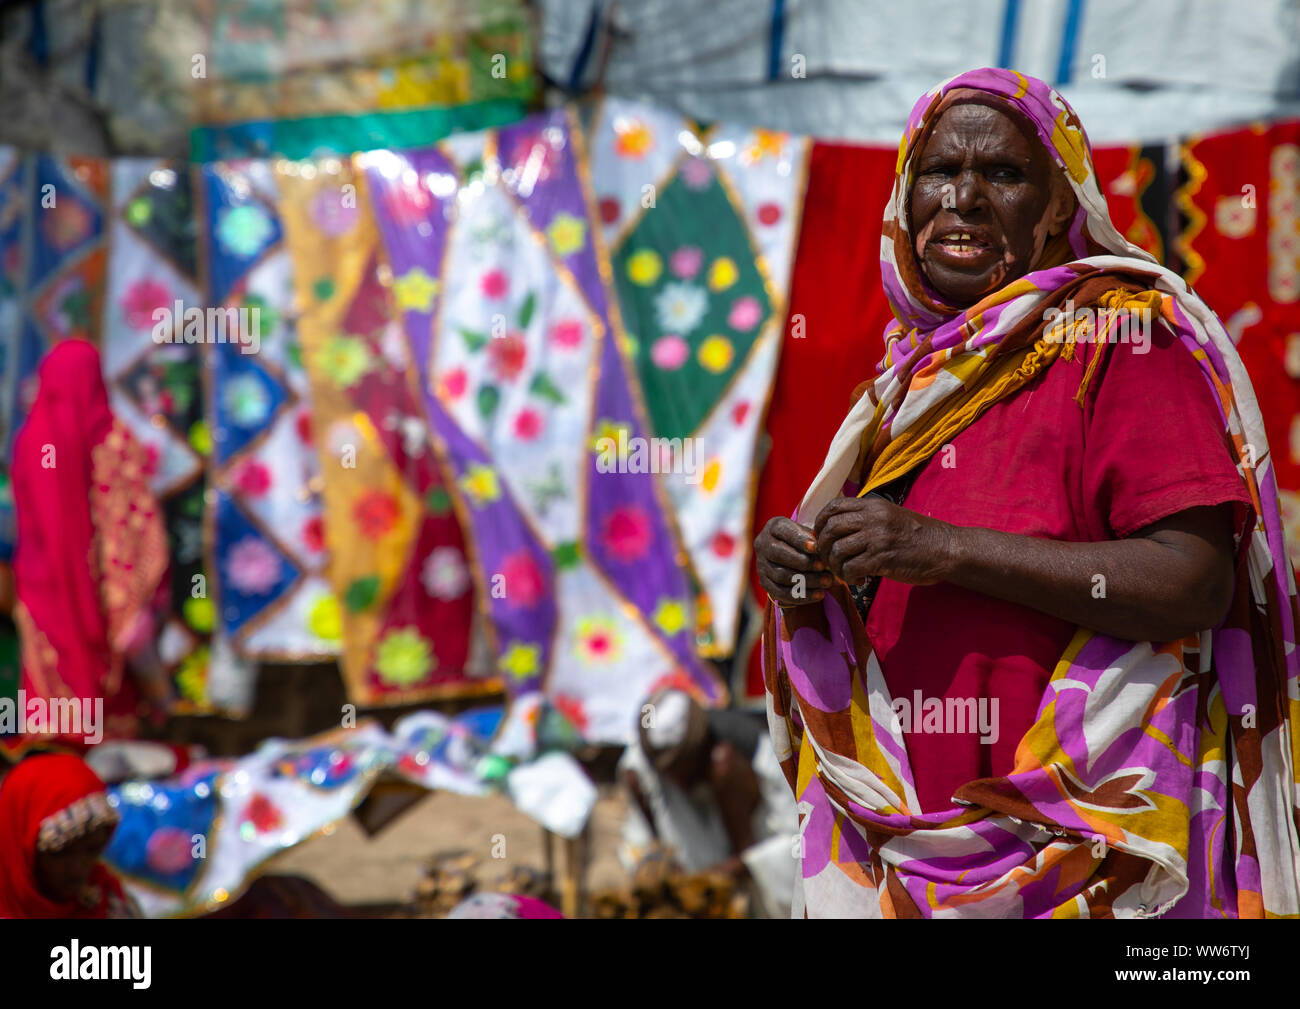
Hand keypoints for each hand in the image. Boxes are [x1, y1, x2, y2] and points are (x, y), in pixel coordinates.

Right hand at [754, 516, 829, 606]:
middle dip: (803, 562)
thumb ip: (814, 538)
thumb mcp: (808, 533)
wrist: (789, 553)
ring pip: (781, 575)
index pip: (784, 532)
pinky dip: (802, 595)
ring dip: (807, 580)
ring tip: (826, 581)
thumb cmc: (803, 540)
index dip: (800, 540)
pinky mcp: (764, 582)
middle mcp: (763, 544)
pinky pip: (781, 592)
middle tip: (823, 567)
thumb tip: (822, 549)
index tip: (816, 548)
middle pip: (779, 554)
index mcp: (774, 527)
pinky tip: (819, 595)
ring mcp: (761, 564)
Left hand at [813, 496, 955, 585]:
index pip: (834, 507)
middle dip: (824, 547)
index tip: (820, 537)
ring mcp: (878, 538)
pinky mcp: (883, 559)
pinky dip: (849, 577)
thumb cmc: (919, 536)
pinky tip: (858, 580)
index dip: (820, 522)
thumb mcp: (891, 516)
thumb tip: (839, 525)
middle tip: (829, 560)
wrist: (946, 550)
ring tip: (844, 572)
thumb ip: (868, 517)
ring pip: (838, 550)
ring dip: (835, 565)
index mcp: (873, 506)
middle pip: (831, 528)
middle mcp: (873, 518)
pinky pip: (851, 568)